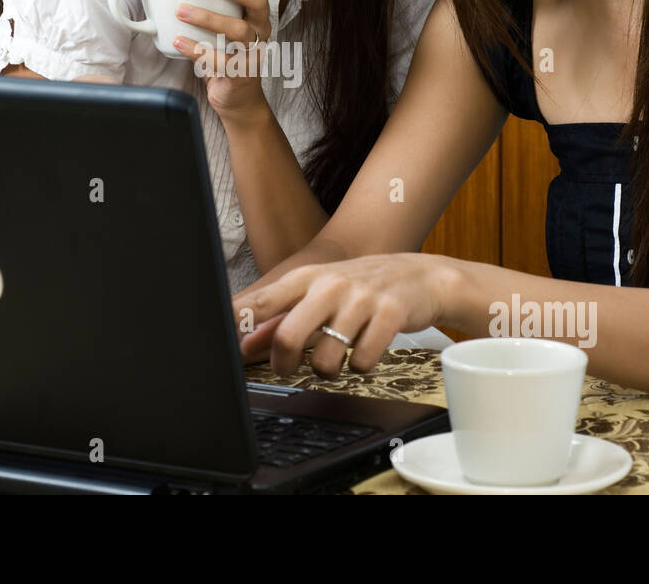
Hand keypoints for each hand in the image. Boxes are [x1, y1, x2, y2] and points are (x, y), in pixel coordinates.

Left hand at [170, 0, 276, 119]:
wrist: (236, 96)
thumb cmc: (221, 50)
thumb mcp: (215, 21)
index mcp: (256, 9)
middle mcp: (260, 26)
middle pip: (256, 0)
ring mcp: (253, 50)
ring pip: (238, 30)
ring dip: (208, 18)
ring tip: (180, 11)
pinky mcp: (241, 73)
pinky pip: (222, 60)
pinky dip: (198, 50)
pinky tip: (178, 41)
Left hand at [232, 254, 448, 377]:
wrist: (421, 276)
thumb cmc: (361, 287)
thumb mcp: (319, 294)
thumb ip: (281, 318)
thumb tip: (245, 342)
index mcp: (308, 278)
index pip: (262, 301)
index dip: (238, 323)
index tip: (227, 344)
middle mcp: (331, 285)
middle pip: (288, 335)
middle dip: (284, 363)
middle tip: (289, 368)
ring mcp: (361, 299)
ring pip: (326, 357)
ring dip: (327, 370)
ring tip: (335, 361)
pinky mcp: (390, 315)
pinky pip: (362, 361)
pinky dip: (360, 367)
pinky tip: (364, 354)